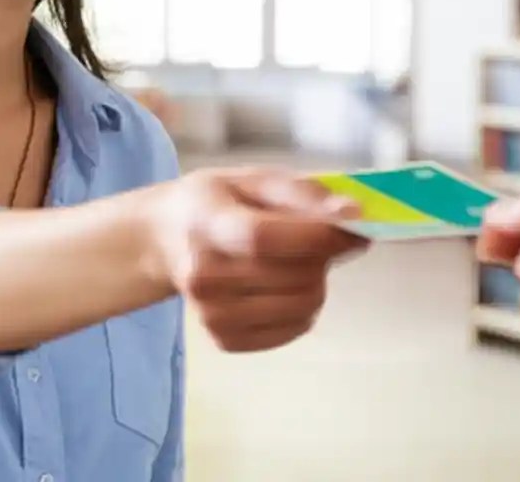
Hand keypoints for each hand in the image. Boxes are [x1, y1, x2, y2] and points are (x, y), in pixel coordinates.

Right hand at [146, 167, 368, 352]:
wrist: (165, 240)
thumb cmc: (217, 204)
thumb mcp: (253, 179)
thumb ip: (303, 193)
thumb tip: (353, 212)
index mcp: (207, 224)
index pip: (264, 239)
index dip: (318, 236)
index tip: (354, 225)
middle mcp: (204, 275)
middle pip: (292, 276)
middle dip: (324, 254)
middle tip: (321, 236)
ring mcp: (212, 314)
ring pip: (303, 306)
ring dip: (317, 280)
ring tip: (298, 259)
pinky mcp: (224, 339)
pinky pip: (294, 329)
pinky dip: (304, 306)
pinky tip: (286, 285)